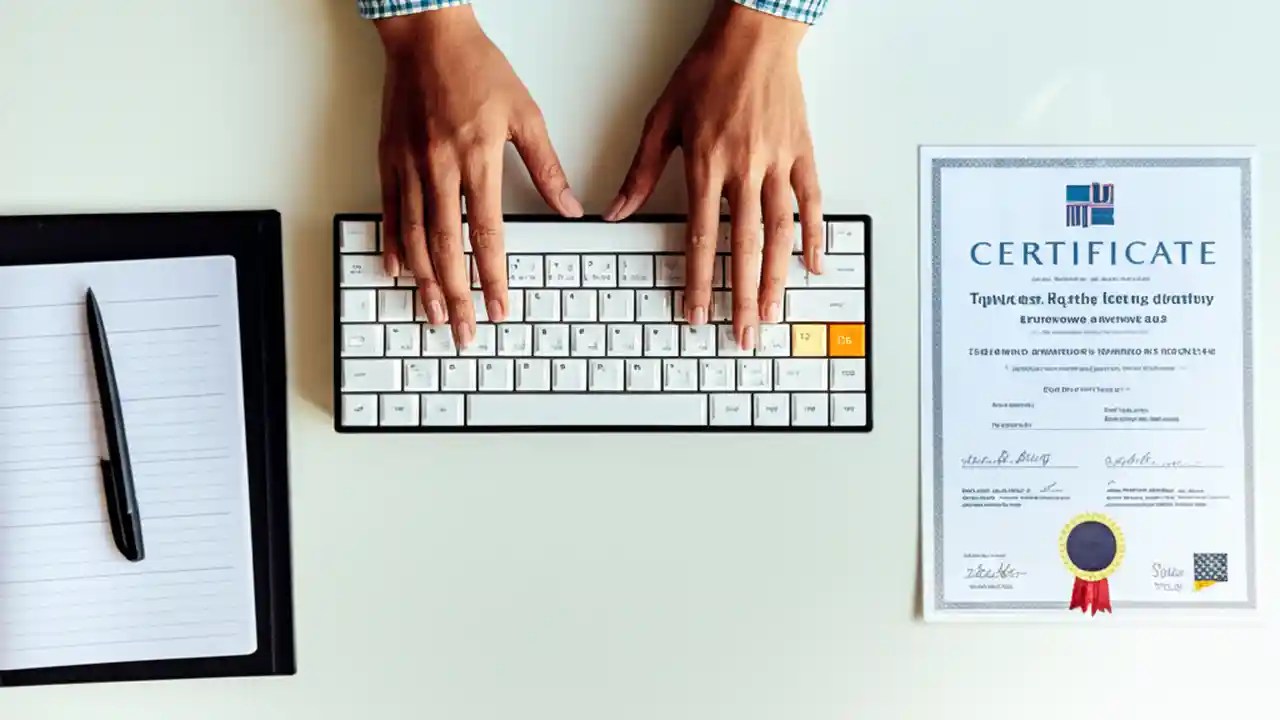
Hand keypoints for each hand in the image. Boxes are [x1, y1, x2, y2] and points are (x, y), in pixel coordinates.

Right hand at [376, 8, 582, 346]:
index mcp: (476, 158)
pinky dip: (392, 245)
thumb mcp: (526, 114)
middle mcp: (438, 167)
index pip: (487, 233)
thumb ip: (546, 167)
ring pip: (413, 237)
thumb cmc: (476, 68)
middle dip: (457, 295)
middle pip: (446, 247)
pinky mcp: (388, 159)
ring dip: (424, 281)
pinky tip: (398, 270)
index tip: (498, 308)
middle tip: (462, 330)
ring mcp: (408, 165)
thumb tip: (570, 208)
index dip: (493, 277)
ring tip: (433, 312)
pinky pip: (388, 211)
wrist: (426, 34)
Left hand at [605, 0, 821, 350]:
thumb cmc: (707, 71)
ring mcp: (778, 161)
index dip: (701, 280)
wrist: (753, 34)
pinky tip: (813, 264)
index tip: (699, 312)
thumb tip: (616, 211)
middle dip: (743, 295)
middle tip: (745, 332)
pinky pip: (813, 200)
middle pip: (746, 244)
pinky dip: (815, 233)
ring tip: (773, 311)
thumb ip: (640, 171)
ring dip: (778, 276)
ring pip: (781, 230)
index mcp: (706, 162)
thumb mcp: (661, 119)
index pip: (703, 236)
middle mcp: (745, 167)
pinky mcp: (802, 151)